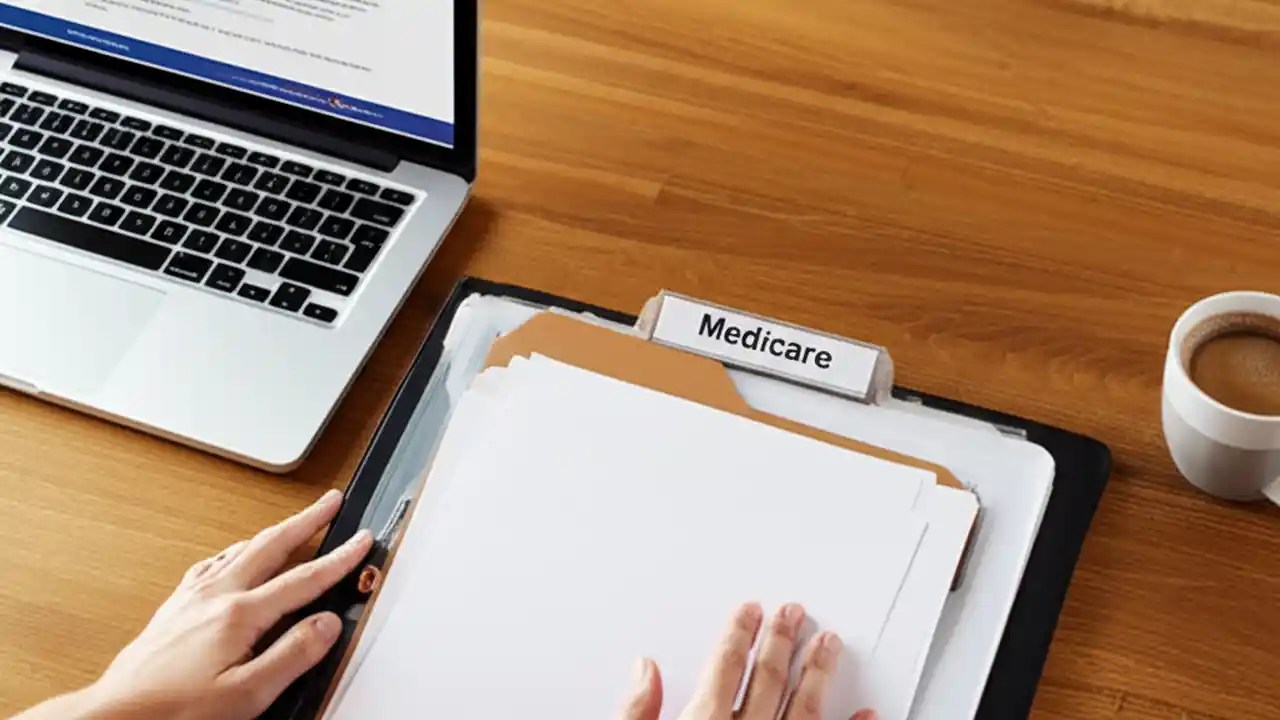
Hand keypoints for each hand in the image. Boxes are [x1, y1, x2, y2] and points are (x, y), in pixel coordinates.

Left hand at [14, 489, 372, 719]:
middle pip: (272, 545)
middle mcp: (216, 595)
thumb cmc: (176, 709)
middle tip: (330, 502)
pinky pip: (213, 564)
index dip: (338, 557)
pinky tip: (235, 555)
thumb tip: (327, 624)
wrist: (116, 715)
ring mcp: (192, 597)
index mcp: (240, 614)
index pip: (303, 578)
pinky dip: (236, 551)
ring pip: (242, 549)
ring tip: (293, 523)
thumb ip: (293, 655)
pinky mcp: (175, 607)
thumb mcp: (248, 693)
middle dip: (306, 520)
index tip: (360, 539)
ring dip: (274, 532)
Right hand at [619, 602, 875, 719]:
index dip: (738, 633)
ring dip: (818, 671)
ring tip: (829, 643)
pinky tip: (867, 713)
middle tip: (794, 610)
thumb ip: (637, 712)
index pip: (725, 666)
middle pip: (768, 678)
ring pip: (804, 707)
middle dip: (781, 640)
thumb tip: (646, 670)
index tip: (751, 609)